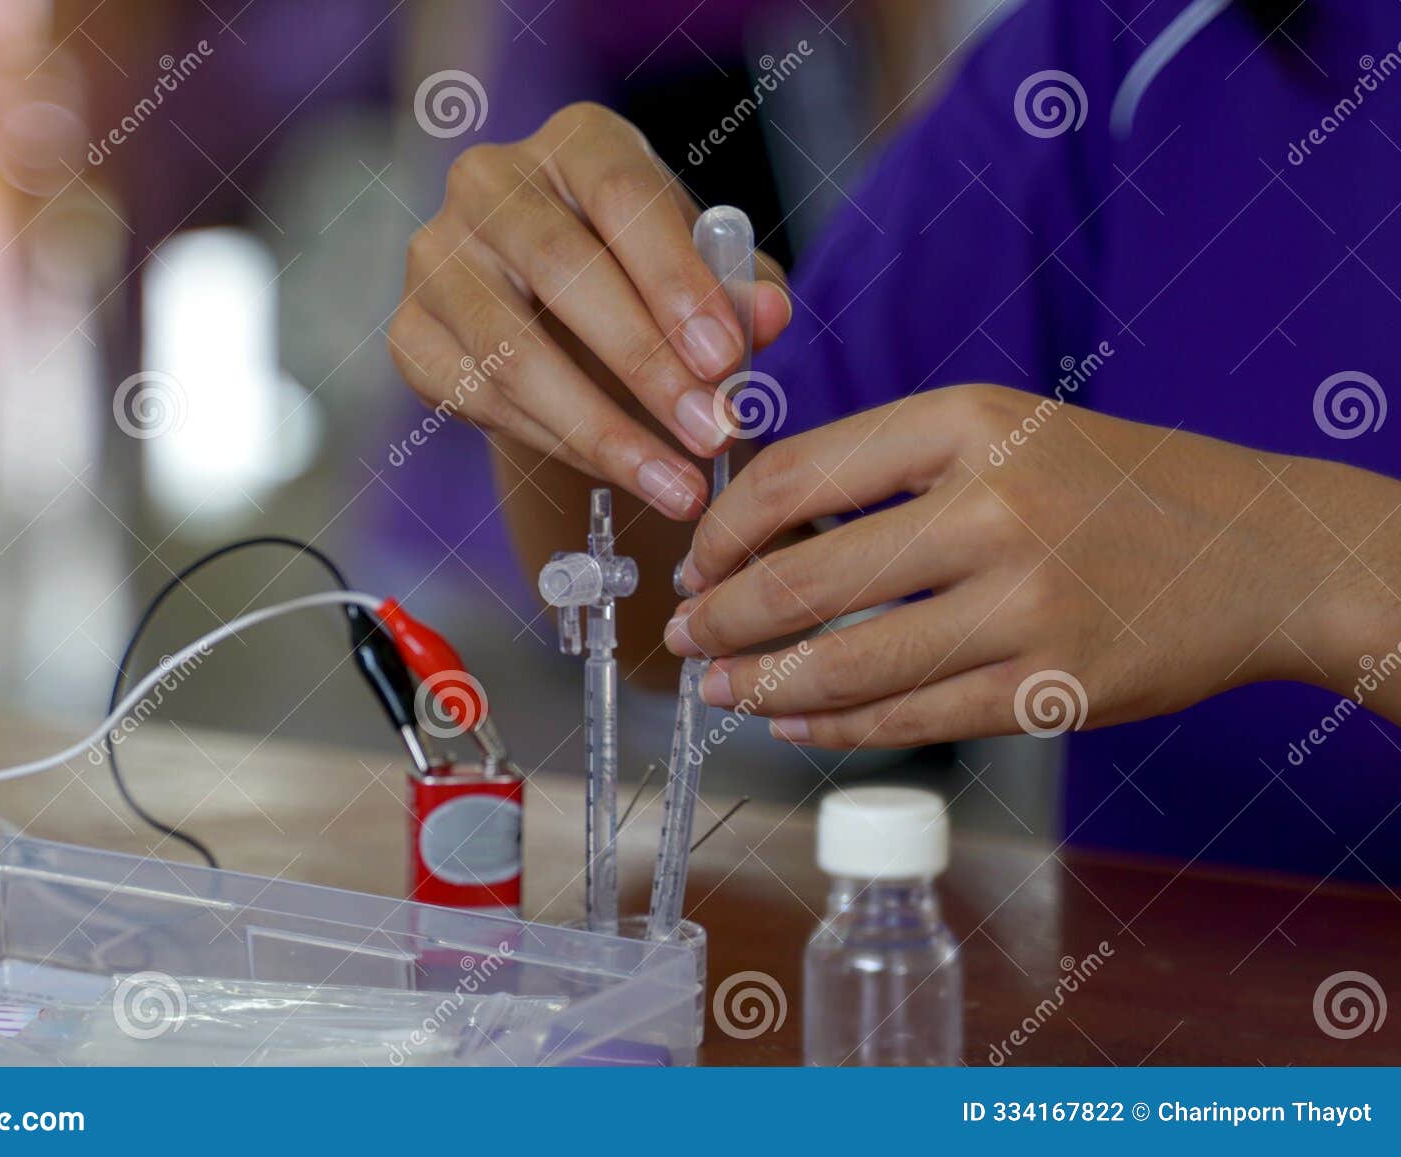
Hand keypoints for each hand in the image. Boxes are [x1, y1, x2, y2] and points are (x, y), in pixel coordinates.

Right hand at [388, 102, 790, 518]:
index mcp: (576, 143)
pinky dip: (558, 445)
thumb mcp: (705, 279)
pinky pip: (481, 399)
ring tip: (677, 485)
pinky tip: (619, 474)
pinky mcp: (411, 333)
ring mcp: (437, 257)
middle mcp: (490, 182)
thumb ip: (740, 294)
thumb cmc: (647, 284)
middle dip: (646, 364)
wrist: (562, 327)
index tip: (725, 359)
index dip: (676, 279)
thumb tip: (770, 316)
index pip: (622, 196)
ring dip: (603, 430)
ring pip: (513, 352)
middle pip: (562, 269)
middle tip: (710, 435)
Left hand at [662, 384, 1386, 747]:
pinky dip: (833, 725)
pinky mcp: (1053, 691)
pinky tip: (794, 721)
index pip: (796, 475)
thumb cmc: (1112, 486)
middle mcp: (993, 508)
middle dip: (721, 620)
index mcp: (969, 421)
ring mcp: (1027, 606)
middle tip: (688, 640)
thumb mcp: (1006, 431)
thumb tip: (759, 535)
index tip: (696, 562)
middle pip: (801, 579)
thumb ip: (889, 469)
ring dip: (760, 685)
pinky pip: (909, 717)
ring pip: (845, 663)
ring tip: (721, 690)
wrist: (1259, 550)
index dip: (722, 531)